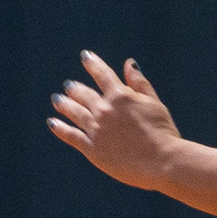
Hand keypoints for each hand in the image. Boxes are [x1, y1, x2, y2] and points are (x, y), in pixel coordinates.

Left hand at [49, 51, 182, 189]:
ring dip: (65, 105)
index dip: (93, 64)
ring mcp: (96, 130)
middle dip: (75, 88)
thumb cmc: (163, 132)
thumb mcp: (154, 103)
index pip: (103, 75)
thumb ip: (140, 84)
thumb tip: (129, 64)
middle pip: (84, 94)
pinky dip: (60, 128)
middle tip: (68, 85)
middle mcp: (104, 110)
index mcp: (121, 96)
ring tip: (57, 100)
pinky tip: (53, 123)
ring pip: (75, 112)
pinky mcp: (92, 149)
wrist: (162, 161)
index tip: (85, 57)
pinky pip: (71, 136)